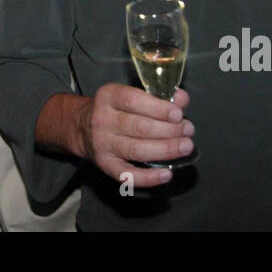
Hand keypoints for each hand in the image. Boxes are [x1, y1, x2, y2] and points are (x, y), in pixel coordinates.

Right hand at [73, 83, 193, 188]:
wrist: (82, 128)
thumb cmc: (115, 109)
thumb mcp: (130, 94)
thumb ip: (157, 95)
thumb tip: (182, 99)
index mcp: (109, 96)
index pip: (134, 100)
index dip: (158, 108)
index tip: (179, 114)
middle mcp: (102, 120)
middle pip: (139, 127)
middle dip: (169, 130)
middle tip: (188, 130)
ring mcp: (103, 144)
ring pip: (137, 150)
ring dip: (165, 150)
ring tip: (185, 146)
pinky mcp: (105, 165)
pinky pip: (128, 175)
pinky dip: (149, 177)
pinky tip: (167, 173)